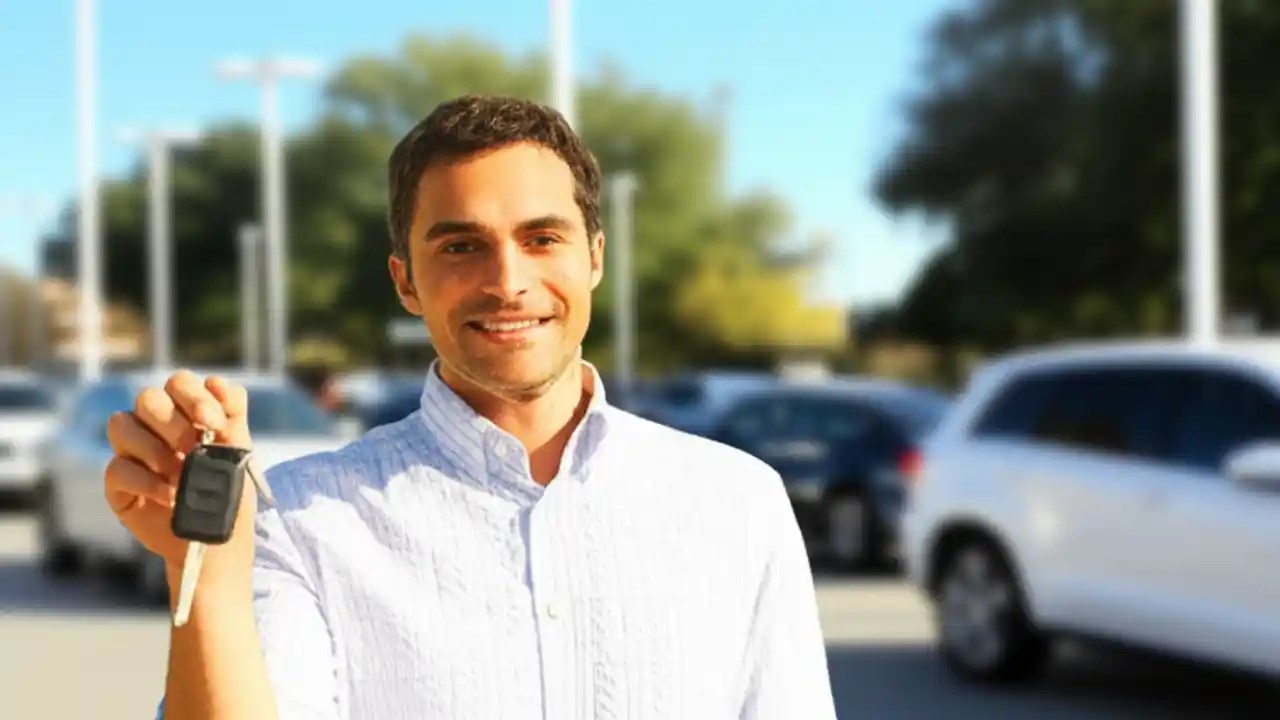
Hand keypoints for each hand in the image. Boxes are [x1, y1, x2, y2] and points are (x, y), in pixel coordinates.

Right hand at [103, 370, 257, 594]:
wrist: (216, 542)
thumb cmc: (228, 493)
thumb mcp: (239, 452)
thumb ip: (231, 414)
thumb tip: (216, 382)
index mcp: (187, 414)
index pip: (179, 383)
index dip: (195, 396)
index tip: (214, 423)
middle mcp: (156, 428)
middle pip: (148, 398)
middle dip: (175, 422)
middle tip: (196, 448)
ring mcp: (133, 453)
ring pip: (121, 424)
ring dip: (155, 448)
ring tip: (181, 475)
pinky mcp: (118, 483)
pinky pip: (116, 467)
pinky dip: (145, 481)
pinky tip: (168, 495)